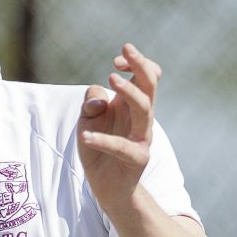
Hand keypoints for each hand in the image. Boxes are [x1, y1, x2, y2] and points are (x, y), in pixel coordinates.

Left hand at [78, 43, 161, 214]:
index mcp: (131, 105)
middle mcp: (140, 118)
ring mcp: (141, 138)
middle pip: (150, 86)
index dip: (136, 63)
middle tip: (126, 49)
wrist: (106, 187)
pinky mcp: (136, 159)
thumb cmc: (98, 148)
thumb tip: (99, 96)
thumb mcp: (87, 120)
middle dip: (141, 65)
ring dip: (129, 92)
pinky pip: (123, 147)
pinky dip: (103, 140)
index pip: (145, 77)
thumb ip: (90, 103)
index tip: (118, 58)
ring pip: (144, 110)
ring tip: (111, 78)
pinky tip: (86, 136)